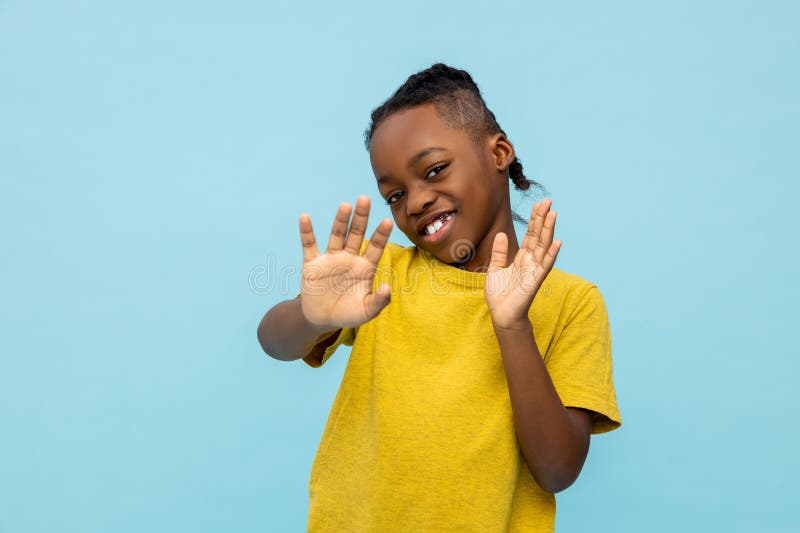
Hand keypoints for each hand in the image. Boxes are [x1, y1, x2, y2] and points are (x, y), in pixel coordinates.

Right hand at [299, 195, 393, 329]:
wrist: (322, 320)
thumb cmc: (348, 314)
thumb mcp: (366, 311)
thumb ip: (379, 301)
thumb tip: (387, 288)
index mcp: (365, 267)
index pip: (375, 247)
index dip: (381, 234)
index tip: (387, 220)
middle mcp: (349, 258)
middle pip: (356, 234)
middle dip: (361, 218)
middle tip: (365, 199)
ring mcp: (330, 258)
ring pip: (336, 235)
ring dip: (340, 221)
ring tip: (345, 206)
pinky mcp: (312, 263)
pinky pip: (309, 244)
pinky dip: (306, 231)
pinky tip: (305, 217)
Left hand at [485, 198, 561, 329]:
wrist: (501, 315)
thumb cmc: (500, 295)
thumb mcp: (495, 268)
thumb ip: (500, 252)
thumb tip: (501, 234)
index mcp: (522, 258)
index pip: (530, 235)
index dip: (534, 220)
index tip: (538, 204)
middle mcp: (531, 262)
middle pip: (539, 236)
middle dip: (543, 219)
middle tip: (548, 200)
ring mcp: (535, 270)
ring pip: (544, 246)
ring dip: (549, 230)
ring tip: (553, 213)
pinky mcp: (535, 281)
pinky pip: (545, 265)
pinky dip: (552, 254)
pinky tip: (558, 241)